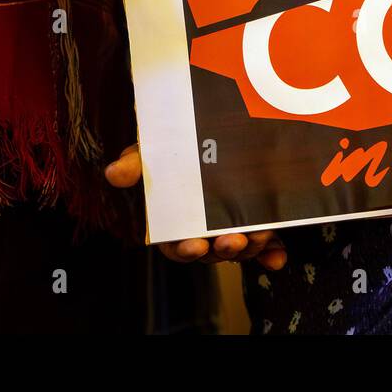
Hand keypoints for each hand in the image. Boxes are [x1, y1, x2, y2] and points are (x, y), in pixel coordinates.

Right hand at [105, 143, 287, 268]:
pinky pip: (266, 247)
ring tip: (259, 235)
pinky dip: (272, 254)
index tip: (194, 244)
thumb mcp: (153, 152)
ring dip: (250, 248)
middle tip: (232, 241)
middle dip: (222, 250)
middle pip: (212, 252)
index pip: (176, 246)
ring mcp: (232, 230)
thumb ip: (137, 164)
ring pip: (240, 250)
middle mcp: (204, 231)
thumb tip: (113, 173)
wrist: (210, 133)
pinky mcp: (257, 225)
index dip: (184, 249)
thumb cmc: (174, 149)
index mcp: (175, 223)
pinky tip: (278, 258)